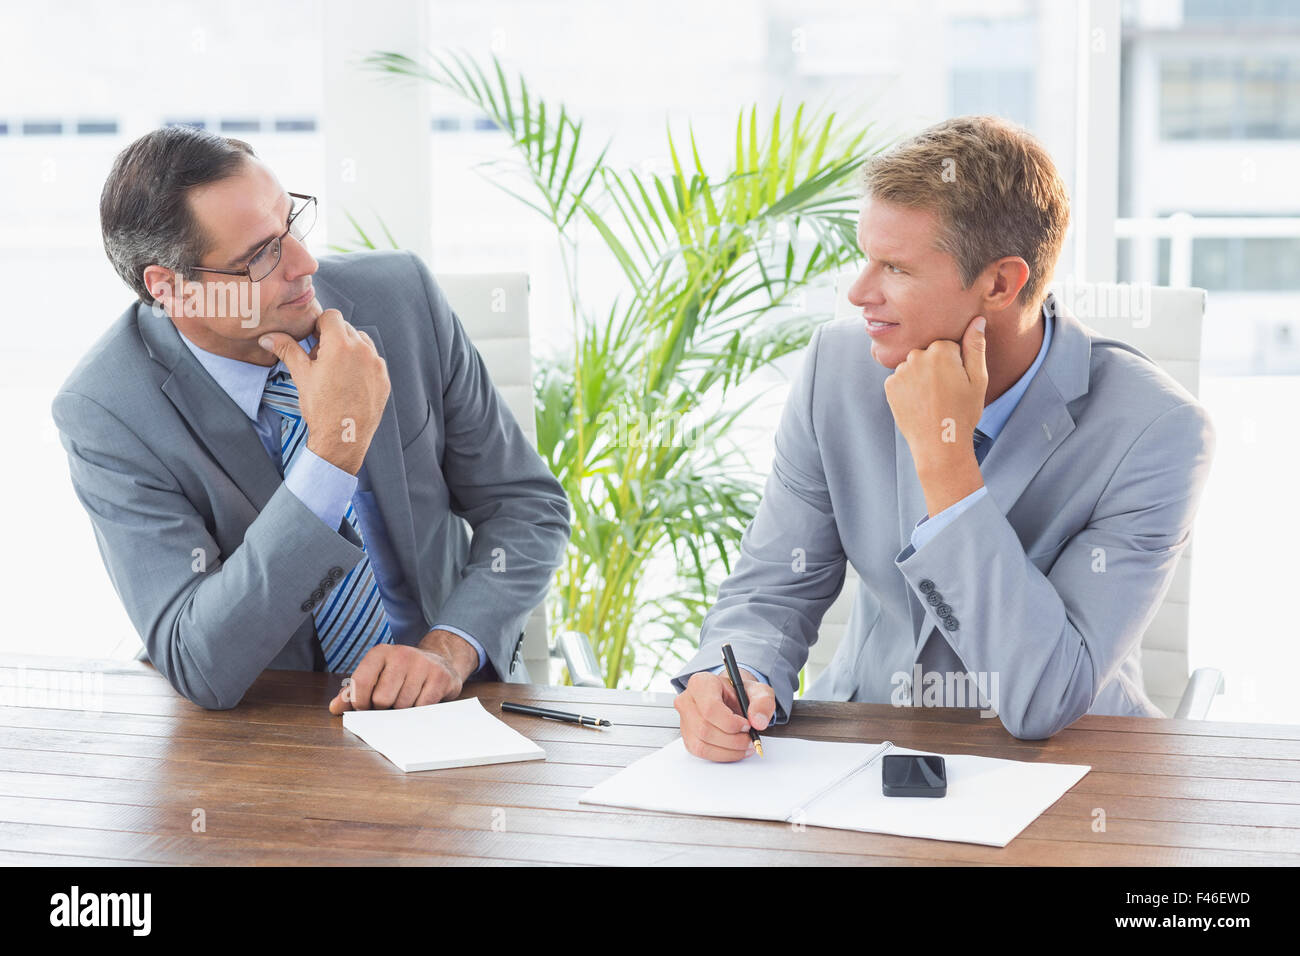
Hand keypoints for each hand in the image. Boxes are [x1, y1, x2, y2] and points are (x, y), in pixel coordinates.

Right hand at [259, 309, 390, 474]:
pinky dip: (362, 365)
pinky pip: (373, 361)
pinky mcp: (384, 379)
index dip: (319, 325)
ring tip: (335, 371)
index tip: (313, 340)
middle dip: (333, 338)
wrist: (343, 437)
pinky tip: (350, 382)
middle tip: (320, 360)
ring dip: (349, 349)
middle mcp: (363, 350)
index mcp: (341, 344)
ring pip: (362, 343)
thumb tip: (267, 337)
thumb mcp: (301, 375)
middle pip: (347, 328)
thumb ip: (286, 349)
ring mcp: (377, 365)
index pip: (331, 316)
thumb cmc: (320, 406)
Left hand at [327, 629, 478, 714]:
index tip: (365, 707)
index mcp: (380, 653)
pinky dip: (420, 710)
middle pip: (382, 699)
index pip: (360, 682)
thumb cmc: (401, 674)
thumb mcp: (376, 677)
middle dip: (385, 708)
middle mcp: (401, 654)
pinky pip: (422, 706)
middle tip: (392, 701)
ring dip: (404, 710)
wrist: (439, 661)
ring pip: (403, 705)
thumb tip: (335, 708)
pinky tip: (422, 698)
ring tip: (409, 698)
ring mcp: (423, 664)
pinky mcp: (440, 676)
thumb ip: (352, 693)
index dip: (359, 703)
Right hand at [673, 669, 775, 762]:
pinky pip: (701, 753)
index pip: (710, 708)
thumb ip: (762, 703)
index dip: (731, 722)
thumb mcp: (758, 691)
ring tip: (745, 745)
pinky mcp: (687, 737)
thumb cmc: (740, 694)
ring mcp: (684, 720)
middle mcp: (687, 700)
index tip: (747, 726)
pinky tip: (735, 750)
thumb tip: (758, 722)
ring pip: (702, 744)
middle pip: (705, 728)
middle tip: (750, 739)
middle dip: (733, 740)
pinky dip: (722, 755)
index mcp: (701, 683)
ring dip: (729, 750)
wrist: (732, 701)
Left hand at [884, 315, 987, 514]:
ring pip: (914, 366)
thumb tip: (976, 319)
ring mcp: (900, 370)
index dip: (956, 364)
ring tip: (932, 400)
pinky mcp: (889, 386)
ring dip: (921, 377)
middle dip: (937, 368)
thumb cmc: (963, 412)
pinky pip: (901, 379)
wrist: (939, 444)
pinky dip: (909, 388)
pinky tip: (919, 404)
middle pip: (929, 354)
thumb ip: (975, 346)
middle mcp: (916, 355)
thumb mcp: (978, 379)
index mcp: (941, 350)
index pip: (949, 346)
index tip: (958, 382)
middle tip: (946, 393)